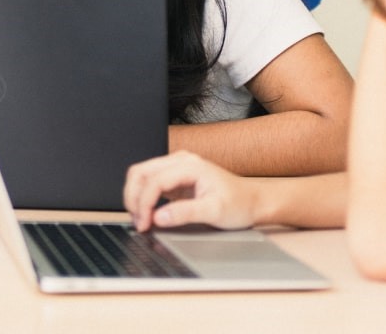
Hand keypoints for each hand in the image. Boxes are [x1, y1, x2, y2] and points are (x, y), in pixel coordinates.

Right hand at [123, 150, 259, 231]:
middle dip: (134, 198)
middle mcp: (181, 161)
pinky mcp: (175, 178)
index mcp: (190, 166)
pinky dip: (143, 198)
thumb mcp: (214, 211)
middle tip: (138, 223)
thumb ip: (185, 213)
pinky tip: (148, 214)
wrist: (252, 201)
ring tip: (141, 220)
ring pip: (142, 176)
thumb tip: (158, 217)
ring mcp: (176, 168)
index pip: (155, 180)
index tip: (144, 223)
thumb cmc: (239, 204)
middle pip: (141, 172)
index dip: (144, 203)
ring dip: (136, 197)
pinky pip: (150, 183)